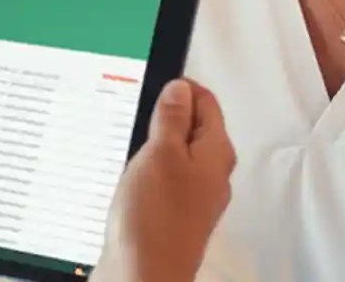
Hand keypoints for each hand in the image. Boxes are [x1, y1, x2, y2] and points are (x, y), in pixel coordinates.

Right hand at [95, 79, 235, 281]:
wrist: (143, 276)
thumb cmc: (155, 221)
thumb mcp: (161, 153)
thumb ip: (172, 118)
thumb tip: (179, 89)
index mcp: (216, 153)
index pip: (207, 103)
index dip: (182, 87)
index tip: (157, 82)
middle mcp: (211, 175)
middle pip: (194, 128)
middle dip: (167, 114)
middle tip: (140, 107)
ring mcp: (193, 198)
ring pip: (177, 155)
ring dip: (154, 144)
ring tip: (131, 139)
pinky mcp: (172, 216)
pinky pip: (163, 181)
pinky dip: (147, 170)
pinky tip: (128, 175)